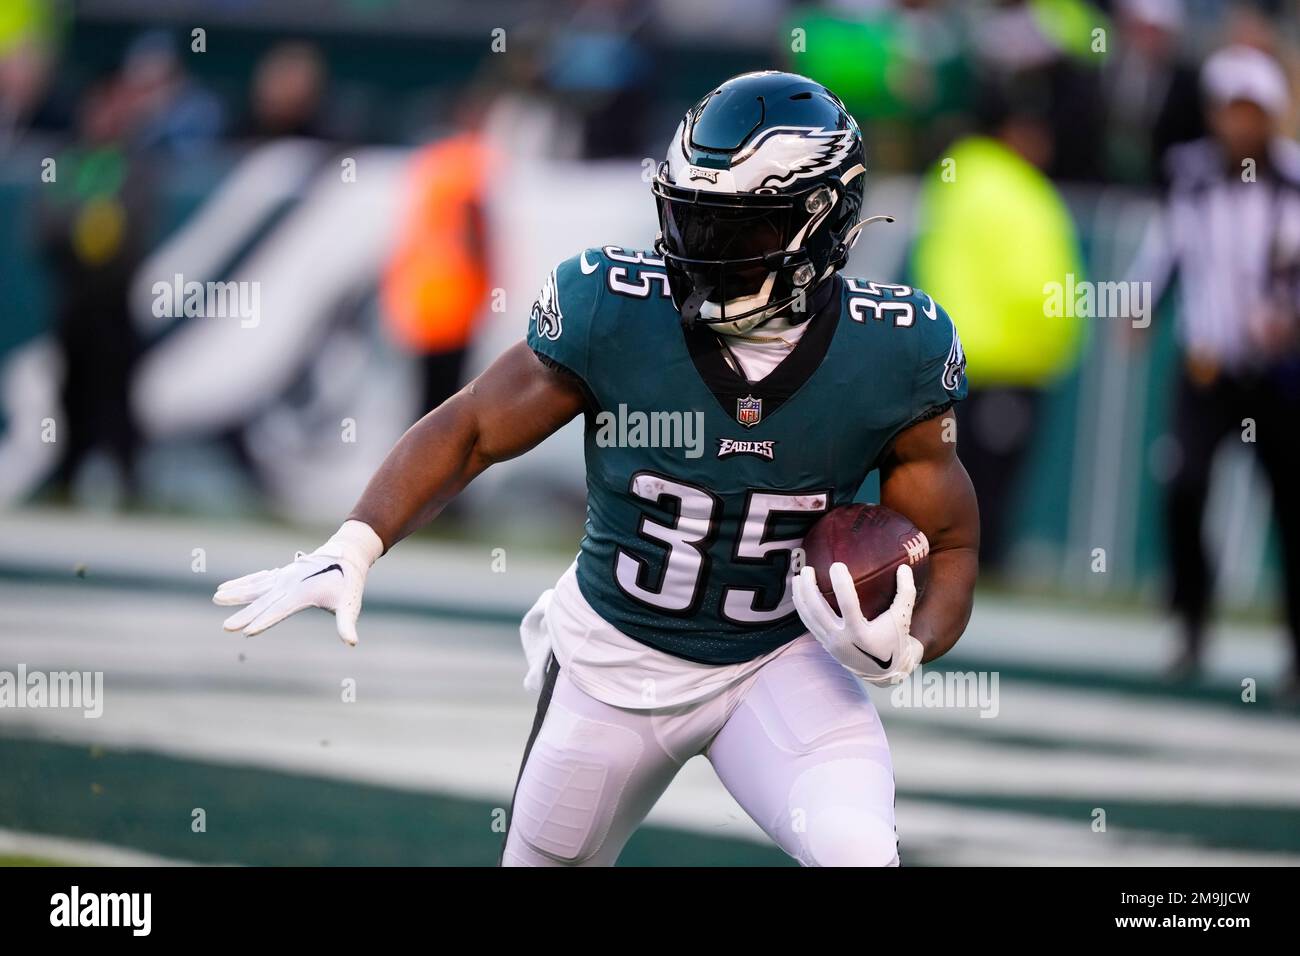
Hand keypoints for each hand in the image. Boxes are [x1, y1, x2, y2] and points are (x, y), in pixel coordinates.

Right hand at [213, 520, 382, 644]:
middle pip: (263, 602)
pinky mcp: (280, 575)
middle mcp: (290, 583)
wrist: (346, 555)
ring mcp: (283, 577)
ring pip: (255, 587)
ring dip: (236, 593)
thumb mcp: (350, 604)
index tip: (248, 631)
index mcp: (304, 593)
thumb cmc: (349, 584)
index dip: (264, 621)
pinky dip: (241, 583)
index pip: (280, 609)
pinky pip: (257, 580)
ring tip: (216, 597)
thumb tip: (352, 643)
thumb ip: (347, 623)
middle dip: (244, 615)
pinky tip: (224, 588)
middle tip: (226, 627)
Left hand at [792, 562, 922, 684]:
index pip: (847, 604)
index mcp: (860, 633)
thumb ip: (905, 592)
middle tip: (807, 568)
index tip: (836, 565)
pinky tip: (800, 594)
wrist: (885, 672)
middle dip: (809, 588)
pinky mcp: (825, 644)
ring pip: (808, 617)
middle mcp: (841, 639)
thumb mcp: (903, 617)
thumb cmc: (895, 640)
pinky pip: (808, 624)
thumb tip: (904, 566)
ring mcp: (830, 643)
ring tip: (798, 577)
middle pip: (817, 610)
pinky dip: (802, 608)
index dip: (840, 583)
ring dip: (800, 596)